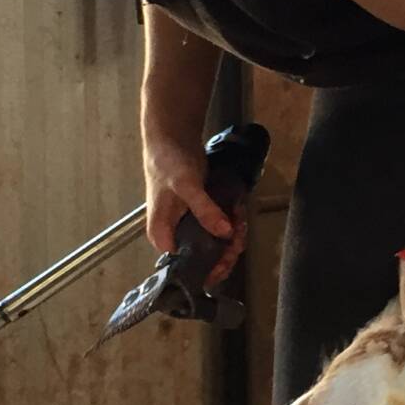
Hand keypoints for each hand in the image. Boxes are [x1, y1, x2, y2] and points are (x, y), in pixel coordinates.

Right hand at [143, 136, 246, 288]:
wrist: (170, 137)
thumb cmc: (170, 162)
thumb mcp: (187, 186)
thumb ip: (204, 210)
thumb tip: (225, 233)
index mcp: (163, 236)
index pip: (187, 266)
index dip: (210, 267)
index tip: (230, 255)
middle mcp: (174, 235)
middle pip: (203, 257)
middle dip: (226, 249)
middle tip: (241, 233)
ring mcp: (187, 225)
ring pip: (213, 243)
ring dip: (232, 235)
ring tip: (242, 220)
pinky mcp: (199, 214)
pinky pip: (217, 227)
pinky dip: (230, 223)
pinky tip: (239, 214)